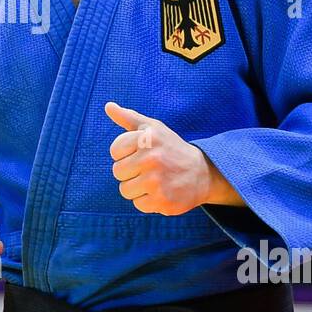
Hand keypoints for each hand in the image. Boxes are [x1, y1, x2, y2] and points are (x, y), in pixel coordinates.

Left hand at [105, 101, 241, 214]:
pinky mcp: (163, 201)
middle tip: (149, 169)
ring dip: (137, 188)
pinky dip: (148, 201)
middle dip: (130, 172)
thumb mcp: (153, 128)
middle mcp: (152, 158)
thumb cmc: (172, 148)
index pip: (115, 150)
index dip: (125, 154)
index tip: (141, 153)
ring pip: (125, 190)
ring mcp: (157, 181)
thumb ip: (129, 118)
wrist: (203, 173)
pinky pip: (138, 205)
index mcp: (147, 138)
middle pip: (118, 172)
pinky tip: (161, 192)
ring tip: (154, 181)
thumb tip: (108, 106)